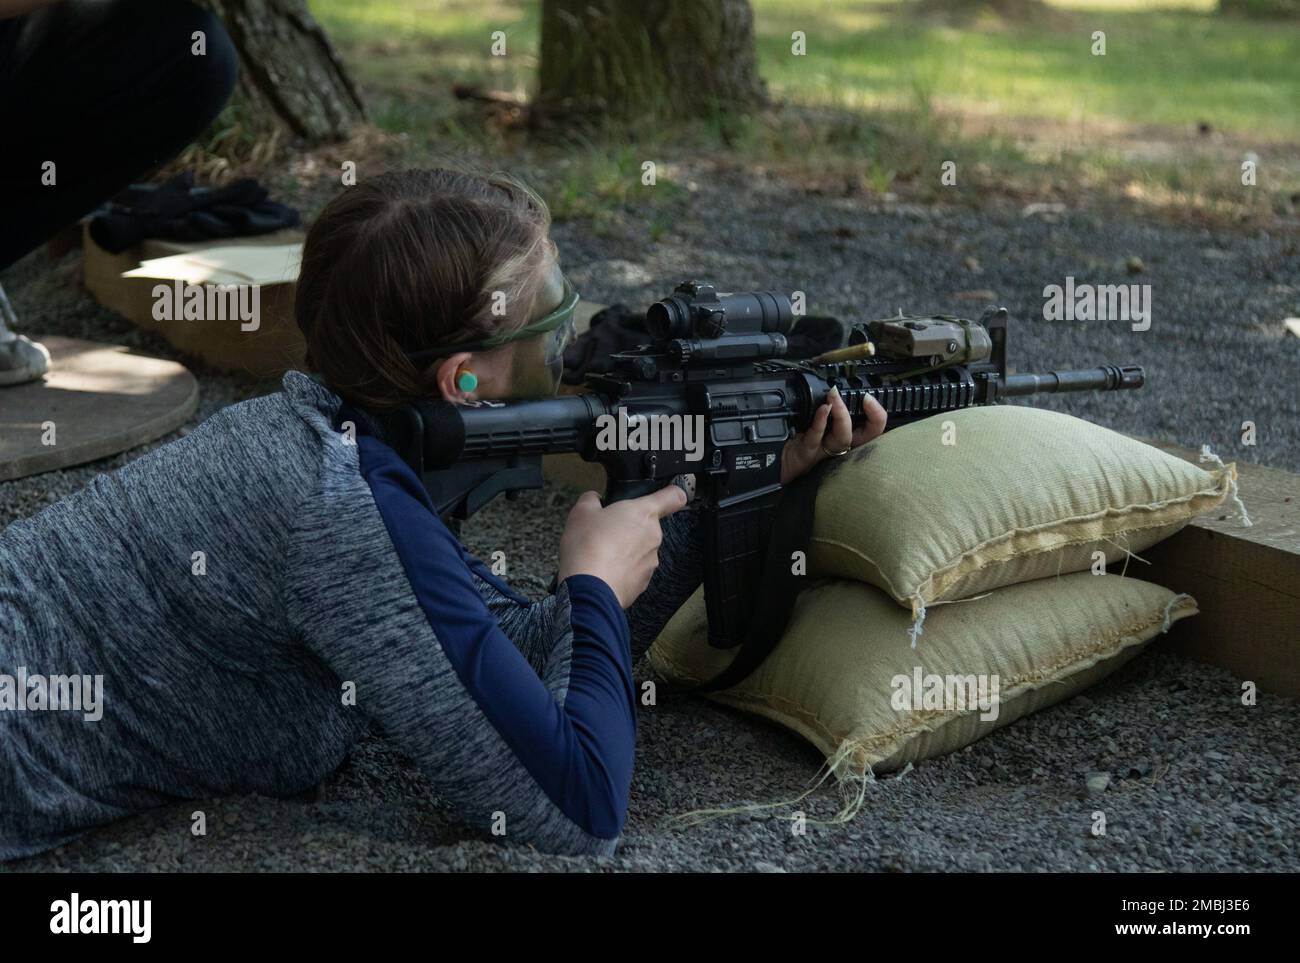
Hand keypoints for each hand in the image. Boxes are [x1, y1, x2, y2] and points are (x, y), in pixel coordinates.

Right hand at [557, 484, 688, 607]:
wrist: (588, 588)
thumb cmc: (588, 547)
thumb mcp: (581, 512)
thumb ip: (592, 499)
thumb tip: (594, 500)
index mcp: (643, 513)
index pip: (673, 497)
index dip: (672, 493)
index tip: (668, 494)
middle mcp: (653, 536)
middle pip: (646, 526)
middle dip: (628, 527)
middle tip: (605, 531)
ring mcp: (650, 562)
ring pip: (639, 549)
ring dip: (624, 549)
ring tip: (600, 553)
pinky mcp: (642, 583)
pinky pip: (633, 570)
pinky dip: (621, 569)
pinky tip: (603, 569)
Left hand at [780, 385, 886, 484]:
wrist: (769, 460)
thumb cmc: (791, 438)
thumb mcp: (810, 420)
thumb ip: (823, 408)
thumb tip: (832, 387)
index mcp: (842, 437)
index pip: (870, 429)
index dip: (878, 416)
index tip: (870, 397)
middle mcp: (838, 446)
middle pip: (868, 437)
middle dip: (875, 419)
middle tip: (867, 399)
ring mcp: (823, 452)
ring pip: (843, 438)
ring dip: (842, 416)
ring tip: (836, 397)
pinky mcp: (806, 455)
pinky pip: (816, 438)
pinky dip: (821, 422)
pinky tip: (823, 409)